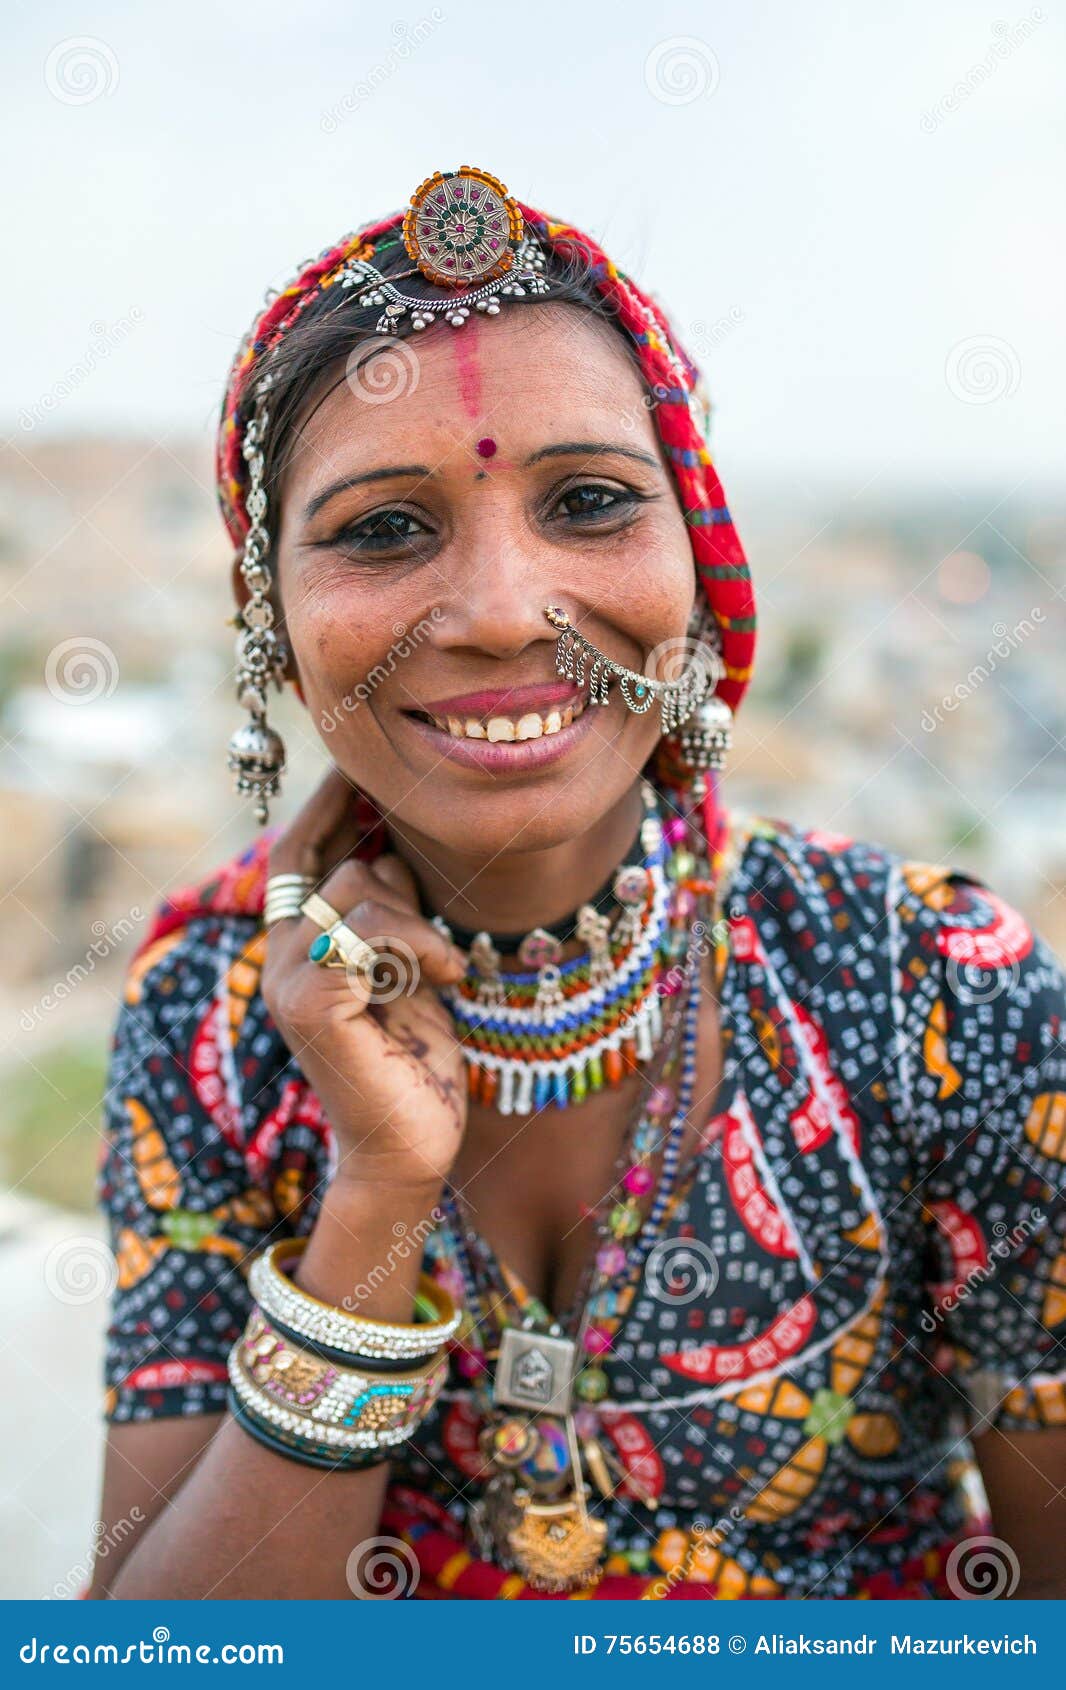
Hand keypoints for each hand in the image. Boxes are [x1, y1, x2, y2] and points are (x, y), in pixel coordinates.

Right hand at [261, 768, 469, 1193]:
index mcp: (297, 948)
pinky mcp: (311, 1001)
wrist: (409, 1148)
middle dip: (403, 885)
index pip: (296, 853)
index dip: (325, 805)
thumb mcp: (404, 969)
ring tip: (446, 972)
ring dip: (421, 924)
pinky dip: (420, 947)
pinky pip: (369, 931)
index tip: (362, 768)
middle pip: (342, 864)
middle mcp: (279, 958)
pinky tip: (447, 981)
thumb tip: (390, 843)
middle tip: (434, 946)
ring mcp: (288, 978)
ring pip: (359, 887)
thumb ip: (388, 910)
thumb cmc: (415, 1062)